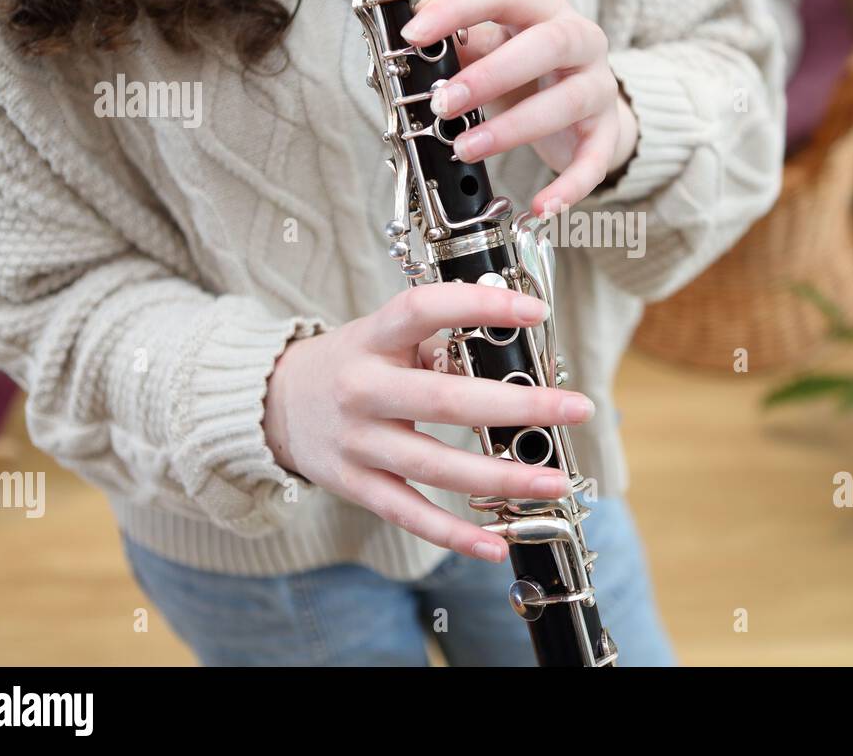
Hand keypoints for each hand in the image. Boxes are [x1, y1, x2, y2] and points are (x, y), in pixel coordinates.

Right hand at [263, 282, 594, 561]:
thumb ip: (440, 339)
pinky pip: (410, 514)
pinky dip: (453, 535)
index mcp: (372, 338)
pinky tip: (496, 546)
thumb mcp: (384, 335)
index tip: (536, 312)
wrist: (275, 404)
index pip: (424, 311)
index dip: (479, 306)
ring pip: (435, 466)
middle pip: (444, 402)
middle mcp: (362, 390)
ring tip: (555, 481)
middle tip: (576, 409)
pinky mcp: (356, 485)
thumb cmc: (354, 362)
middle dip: (517, 407)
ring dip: (501, 477)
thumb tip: (512, 340)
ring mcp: (357, 443)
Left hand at [400, 0, 638, 215]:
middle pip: (546, 46)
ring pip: (567, 102)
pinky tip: (539, 206)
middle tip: (444, 103)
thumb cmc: (528, 69)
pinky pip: (595, 160)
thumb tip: (414, 54)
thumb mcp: (492, 49)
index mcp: (542, 9)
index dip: (457, 9)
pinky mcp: (607, 132)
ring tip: (466, 149)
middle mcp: (580, 39)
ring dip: (513, 128)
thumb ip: (459, 47)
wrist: (584, 103)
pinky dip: (569, 186)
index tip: (415, 36)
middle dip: (491, 75)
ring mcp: (599, 86)